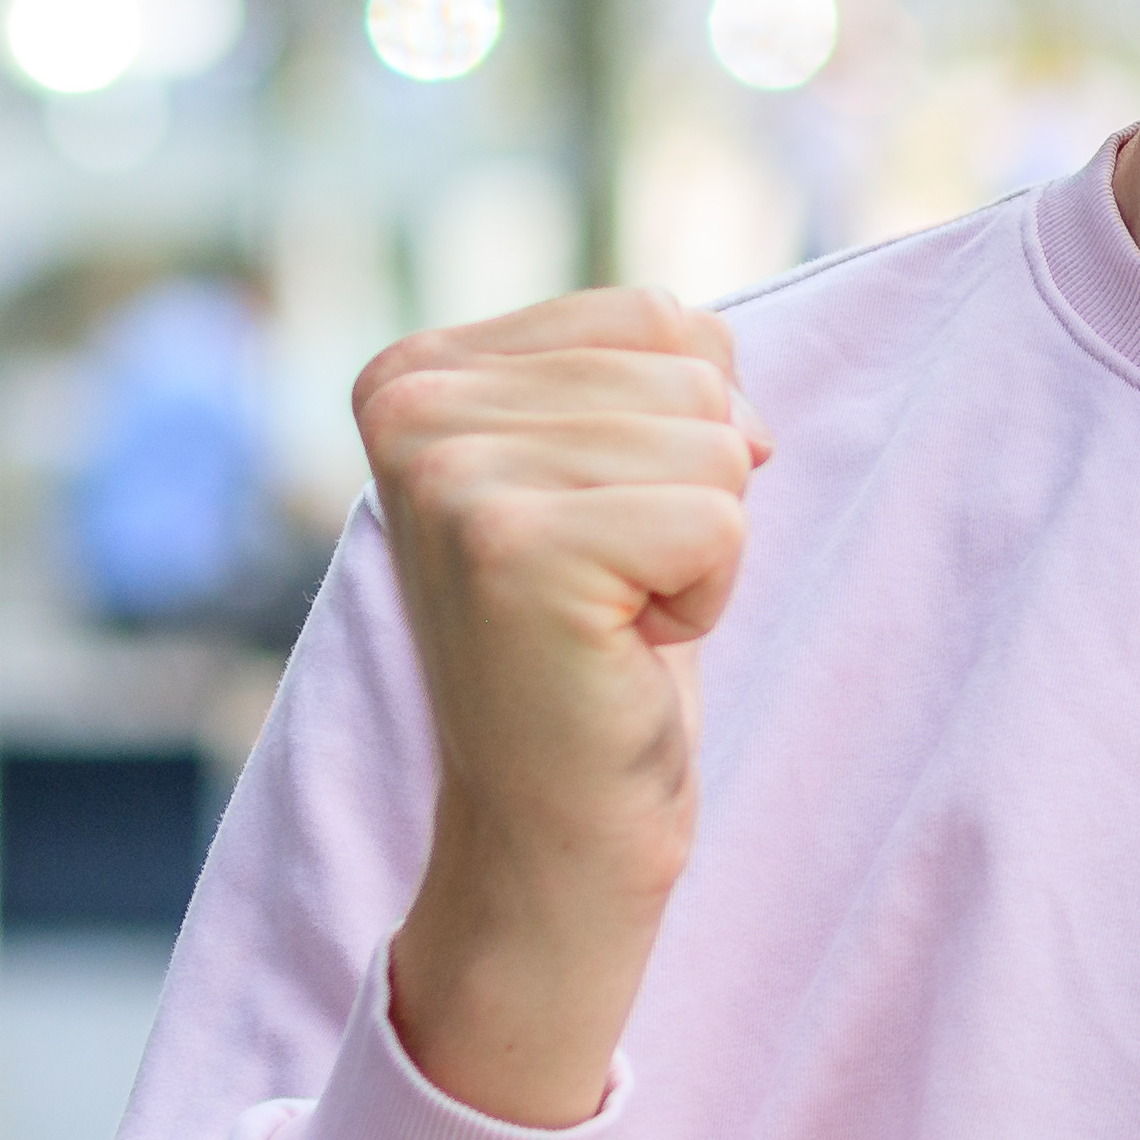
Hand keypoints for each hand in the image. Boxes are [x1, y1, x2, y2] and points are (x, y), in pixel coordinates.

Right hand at [362, 289, 764, 1128]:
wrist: (550, 824)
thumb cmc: (599, 640)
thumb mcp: (606, 467)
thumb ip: (644, 368)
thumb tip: (728, 374)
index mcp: (416, 370)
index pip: (656, 316)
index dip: (679, 431)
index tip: (597, 529)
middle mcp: (411, 406)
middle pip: (692, 370)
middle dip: (696, 487)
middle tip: (609, 585)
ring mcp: (451, 477)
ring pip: (715, 440)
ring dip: (702, 542)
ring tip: (611, 613)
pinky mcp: (514, 552)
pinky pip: (719, 515)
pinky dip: (709, 593)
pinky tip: (624, 645)